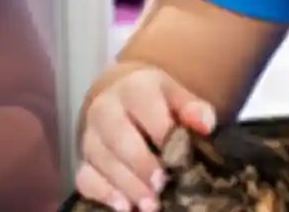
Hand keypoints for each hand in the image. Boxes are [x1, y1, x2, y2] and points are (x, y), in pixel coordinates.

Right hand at [74, 65, 214, 211]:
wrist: (122, 98)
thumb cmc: (159, 102)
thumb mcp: (179, 96)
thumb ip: (194, 108)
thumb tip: (205, 125)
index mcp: (134, 88)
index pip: (145, 107)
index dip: (162, 133)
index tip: (178, 158)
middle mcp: (105, 109)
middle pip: (119, 138)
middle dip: (141, 164)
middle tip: (162, 185)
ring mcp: (90, 136)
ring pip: (102, 161)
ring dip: (127, 185)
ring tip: (151, 205)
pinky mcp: (83, 160)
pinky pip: (85, 178)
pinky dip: (104, 194)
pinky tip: (125, 207)